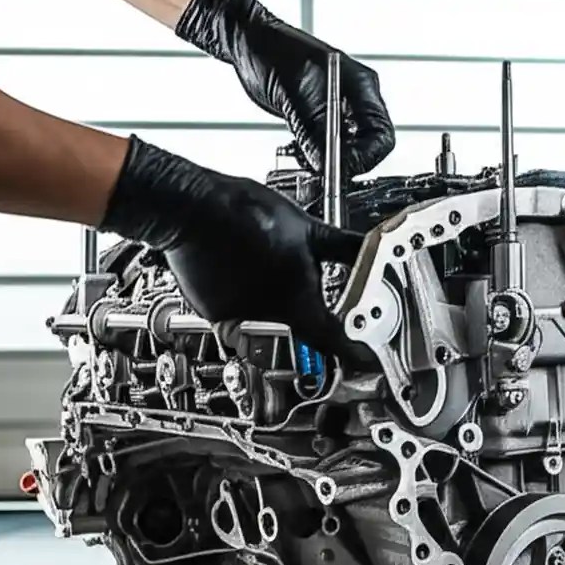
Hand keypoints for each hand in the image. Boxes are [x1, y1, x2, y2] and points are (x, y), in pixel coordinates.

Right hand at [100, 136, 364, 359]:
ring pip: (271, 324)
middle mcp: (268, 320)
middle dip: (313, 321)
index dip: (353, 352)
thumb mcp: (308, 228)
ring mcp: (239, 320)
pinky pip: (241, 316)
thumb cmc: (245, 215)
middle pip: (301, 334)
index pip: (334, 343)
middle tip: (316, 297)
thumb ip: (345, 248)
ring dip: (278, 306)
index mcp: (296, 302)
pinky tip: (245, 271)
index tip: (363, 356)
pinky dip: (250, 299)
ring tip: (271, 269)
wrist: (190, 208)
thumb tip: (374, 249)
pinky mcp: (215, 314)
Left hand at [176, 0, 393, 175]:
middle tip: (321, 171)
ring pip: (347, 149)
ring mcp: (340, 107)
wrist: (249, 40)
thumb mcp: (293, 97)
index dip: (365, 158)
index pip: (382, 135)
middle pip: (368, 146)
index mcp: (361, 86)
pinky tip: (299, 151)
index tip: (340, 170)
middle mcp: (356, 98)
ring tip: (305, 158)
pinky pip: (328, 145)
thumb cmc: (271, 52)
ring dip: (328, 161)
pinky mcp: (321, 116)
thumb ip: (313, 133)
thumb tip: (327, 168)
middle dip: (346, 162)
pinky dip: (315, 154)